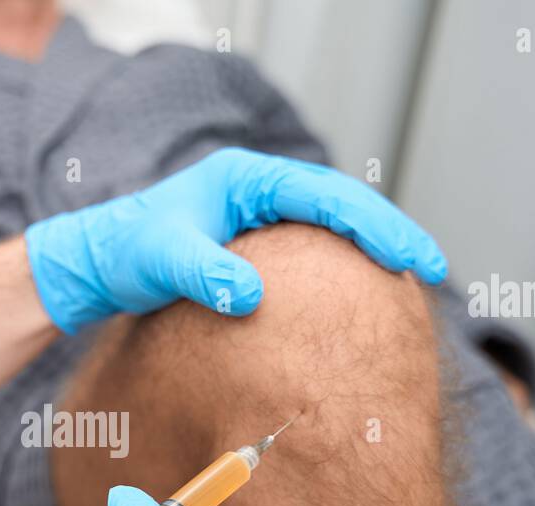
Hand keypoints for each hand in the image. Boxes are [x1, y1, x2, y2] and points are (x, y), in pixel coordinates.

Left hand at [25, 146, 447, 332]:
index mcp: (248, 180)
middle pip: (344, 203)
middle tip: (434, 270)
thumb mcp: (162, 263)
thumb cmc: (128, 255)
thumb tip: (249, 296)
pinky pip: (314, 245)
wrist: (100, 262)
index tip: (409, 257)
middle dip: (391, 233)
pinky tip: (367, 292)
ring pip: (333, 223)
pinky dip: (346, 262)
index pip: (327, 196)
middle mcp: (260, 189)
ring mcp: (261, 213)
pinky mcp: (258, 239)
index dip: (374, 225)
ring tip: (417, 279)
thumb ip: (204, 275)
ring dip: (374, 246)